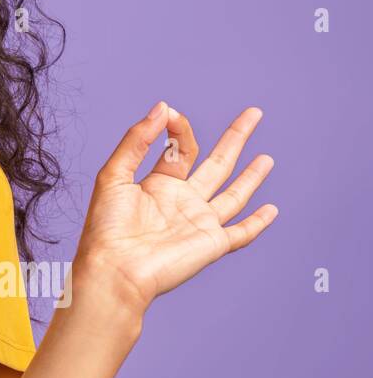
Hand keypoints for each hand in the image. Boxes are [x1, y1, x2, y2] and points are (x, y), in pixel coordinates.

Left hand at [75, 102, 277, 317]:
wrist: (116, 270)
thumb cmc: (107, 227)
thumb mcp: (113, 174)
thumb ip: (137, 140)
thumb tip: (163, 108)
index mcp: (156, 184)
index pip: (180, 149)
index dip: (179, 129)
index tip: (171, 114)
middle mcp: (181, 201)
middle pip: (215, 164)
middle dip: (235, 138)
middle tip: (254, 114)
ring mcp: (199, 222)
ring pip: (233, 194)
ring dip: (251, 176)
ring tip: (266, 158)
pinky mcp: (212, 243)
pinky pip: (241, 232)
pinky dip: (258, 222)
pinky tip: (271, 210)